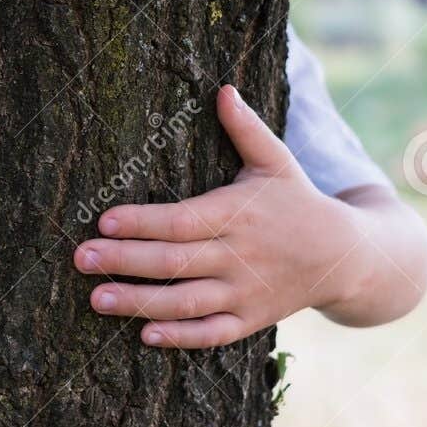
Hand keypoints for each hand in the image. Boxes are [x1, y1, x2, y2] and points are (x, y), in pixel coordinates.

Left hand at [72, 84, 380, 348]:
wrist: (345, 257)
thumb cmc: (297, 201)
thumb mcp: (276, 161)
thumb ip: (246, 128)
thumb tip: (222, 89)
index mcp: (238, 214)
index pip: (182, 220)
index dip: (143, 221)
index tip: (104, 219)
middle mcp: (239, 256)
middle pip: (175, 261)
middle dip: (125, 260)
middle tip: (81, 257)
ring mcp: (245, 292)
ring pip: (187, 302)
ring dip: (140, 303)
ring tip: (96, 299)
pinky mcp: (250, 320)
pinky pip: (212, 334)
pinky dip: (181, 337)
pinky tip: (144, 334)